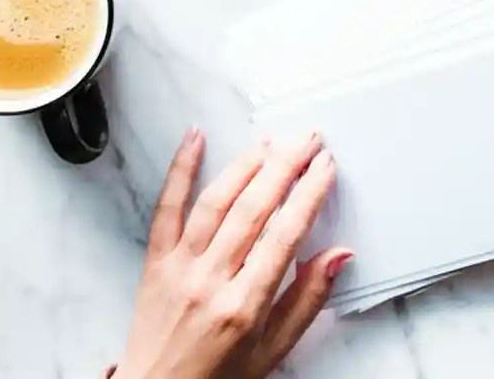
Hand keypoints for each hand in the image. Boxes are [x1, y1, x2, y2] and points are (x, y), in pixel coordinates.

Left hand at [113, 129, 351, 378]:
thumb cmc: (218, 376)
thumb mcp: (275, 349)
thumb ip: (308, 299)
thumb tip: (339, 255)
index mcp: (244, 306)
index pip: (285, 236)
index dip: (309, 195)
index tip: (326, 168)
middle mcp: (209, 281)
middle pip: (252, 210)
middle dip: (285, 167)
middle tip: (307, 139)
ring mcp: (178, 268)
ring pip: (215, 203)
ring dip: (246, 165)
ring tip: (272, 142)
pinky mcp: (154, 261)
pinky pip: (165, 208)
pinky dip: (180, 170)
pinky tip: (196, 139)